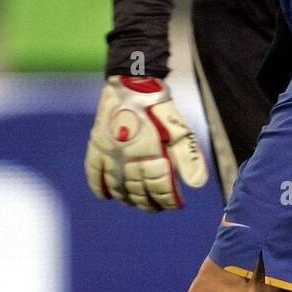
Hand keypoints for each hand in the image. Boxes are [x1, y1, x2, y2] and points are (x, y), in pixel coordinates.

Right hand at [85, 76, 208, 209]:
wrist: (132, 84)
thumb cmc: (160, 109)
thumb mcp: (181, 132)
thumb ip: (188, 159)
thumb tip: (197, 185)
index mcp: (150, 155)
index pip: (159, 189)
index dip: (168, 201)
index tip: (175, 205)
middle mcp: (127, 158)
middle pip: (138, 192)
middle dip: (149, 204)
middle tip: (157, 207)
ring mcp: (110, 153)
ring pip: (117, 187)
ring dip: (128, 199)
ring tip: (137, 203)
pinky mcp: (97, 146)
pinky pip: (94, 173)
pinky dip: (99, 187)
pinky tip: (107, 196)